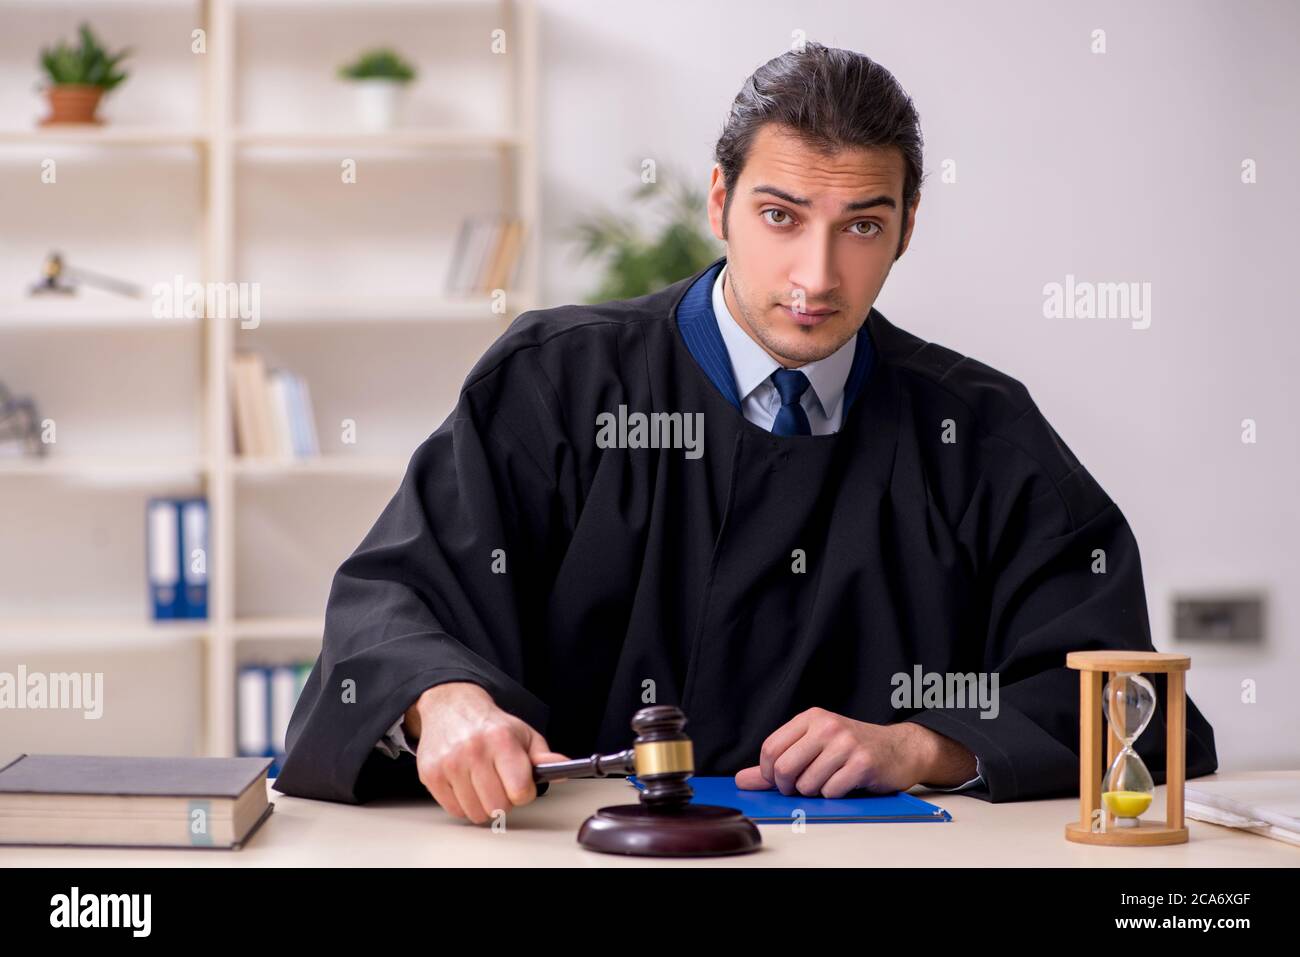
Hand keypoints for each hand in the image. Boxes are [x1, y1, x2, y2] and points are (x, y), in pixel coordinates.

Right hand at [409, 682, 568, 823]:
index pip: (520, 791)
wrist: (451, 708)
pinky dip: (463, 804)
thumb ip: (543, 756)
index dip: (524, 792)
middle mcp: (473, 750)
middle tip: (500, 784)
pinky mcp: (431, 774)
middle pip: (498, 807)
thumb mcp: (523, 734)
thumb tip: (565, 768)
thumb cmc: (491, 726)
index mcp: (501, 740)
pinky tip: (466, 784)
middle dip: (504, 801)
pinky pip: (454, 811)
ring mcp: (450, 763)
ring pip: (475, 813)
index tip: (520, 784)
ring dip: (483, 805)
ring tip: (483, 783)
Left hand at [733, 708, 974, 797]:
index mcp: (811, 718)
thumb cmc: (852, 749)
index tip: (780, 780)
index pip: (771, 748)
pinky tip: (845, 784)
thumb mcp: (813, 747)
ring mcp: (845, 743)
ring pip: (807, 784)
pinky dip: (834, 795)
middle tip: (803, 786)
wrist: (899, 749)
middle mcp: (827, 726)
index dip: (769, 773)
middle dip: (789, 787)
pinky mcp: (862, 763)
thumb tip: (742, 780)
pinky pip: (831, 791)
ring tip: (829, 781)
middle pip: (785, 768)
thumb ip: (777, 763)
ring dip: (815, 792)